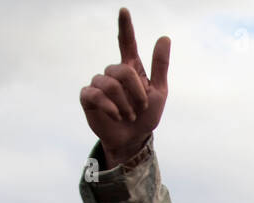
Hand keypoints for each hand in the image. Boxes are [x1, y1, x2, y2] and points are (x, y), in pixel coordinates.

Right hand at [80, 8, 170, 167]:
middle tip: (140, 109)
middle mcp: (113, 73)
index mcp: (131, 69)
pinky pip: (96, 95)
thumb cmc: (146, 116)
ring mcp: (99, 84)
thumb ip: (160, 66)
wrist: (133, 139)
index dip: (125, 27)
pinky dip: (110, 108)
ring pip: (109, 85)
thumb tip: (164, 37)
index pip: (126, 43)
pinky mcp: (88, 98)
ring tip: (128, 115)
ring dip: (124, 104)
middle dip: (135, 93)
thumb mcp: (159, 92)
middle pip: (121, 70)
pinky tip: (116, 115)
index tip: (124, 10)